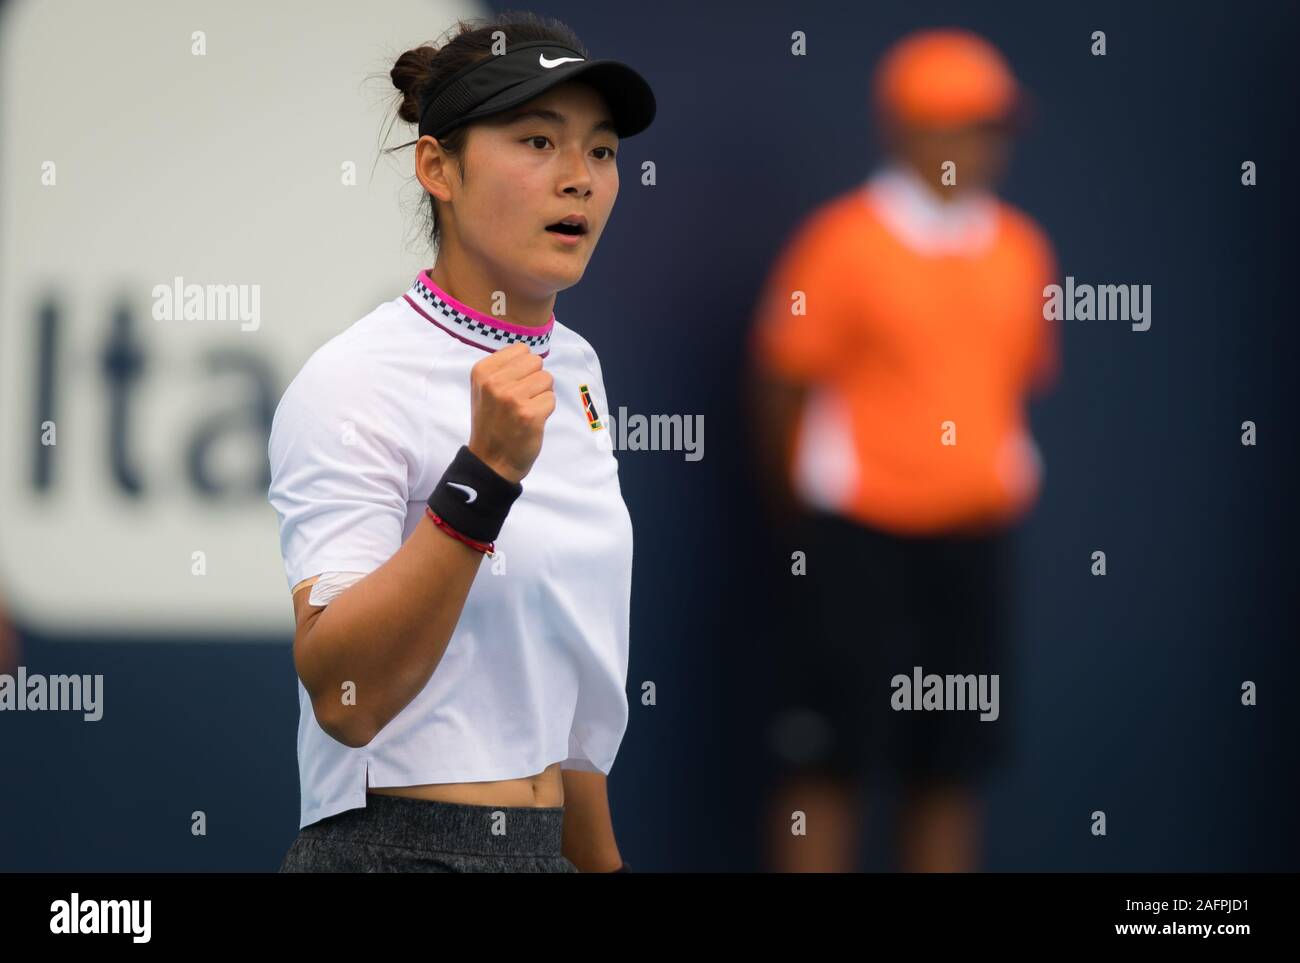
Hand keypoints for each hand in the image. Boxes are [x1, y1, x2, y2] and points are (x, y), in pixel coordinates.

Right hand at [465, 342, 554, 482]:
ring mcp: (512, 398)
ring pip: (547, 379)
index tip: (512, 386)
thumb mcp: (484, 389)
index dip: (523, 368)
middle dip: (534, 379)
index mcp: (482, 371)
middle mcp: (495, 382)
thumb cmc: (492, 422)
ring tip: (526, 410)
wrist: (491, 460)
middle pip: (536, 362)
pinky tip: (531, 421)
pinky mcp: (530, 415)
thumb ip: (503, 368)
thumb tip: (529, 353)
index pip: (521, 349)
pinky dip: (546, 410)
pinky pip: (552, 399)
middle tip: (521, 399)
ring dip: (541, 395)